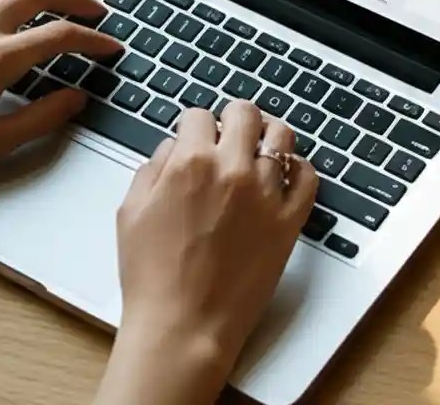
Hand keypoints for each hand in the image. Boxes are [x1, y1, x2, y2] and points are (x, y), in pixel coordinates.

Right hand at [95, 102, 318, 404]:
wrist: (183, 325)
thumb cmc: (152, 277)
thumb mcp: (131, 212)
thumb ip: (152, 169)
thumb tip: (171, 150)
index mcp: (190, 163)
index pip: (199, 115)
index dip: (194, 124)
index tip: (196, 135)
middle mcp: (232, 170)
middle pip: (246, 113)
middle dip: (235, 118)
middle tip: (231, 132)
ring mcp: (265, 195)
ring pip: (282, 137)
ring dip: (268, 137)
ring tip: (261, 148)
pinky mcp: (288, 222)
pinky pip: (308, 178)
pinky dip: (299, 169)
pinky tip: (286, 175)